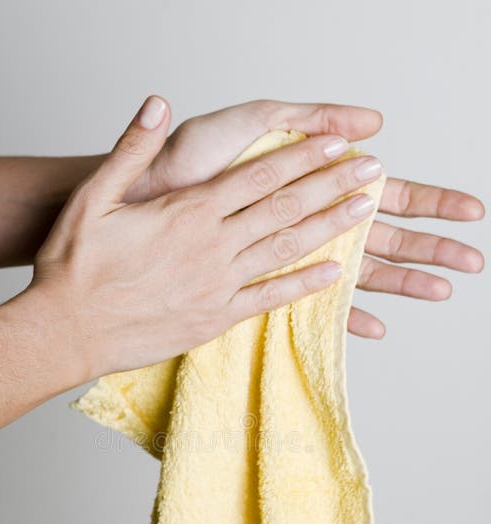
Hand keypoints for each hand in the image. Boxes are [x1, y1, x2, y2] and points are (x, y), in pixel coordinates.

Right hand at [29, 95, 383, 382]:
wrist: (66, 331)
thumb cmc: (74, 267)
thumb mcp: (94, 197)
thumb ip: (131, 149)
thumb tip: (157, 104)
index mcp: (187, 212)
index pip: (259, 176)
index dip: (303, 156)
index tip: (337, 143)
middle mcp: (211, 247)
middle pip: (284, 208)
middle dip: (332, 184)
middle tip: (372, 169)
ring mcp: (217, 286)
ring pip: (285, 250)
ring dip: (331, 228)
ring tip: (366, 210)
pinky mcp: (214, 320)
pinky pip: (269, 301)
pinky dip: (303, 286)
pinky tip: (334, 275)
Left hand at [125, 99, 485, 338]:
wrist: (142, 197)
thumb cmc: (192, 157)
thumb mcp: (255, 122)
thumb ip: (310, 118)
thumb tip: (374, 122)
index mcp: (314, 180)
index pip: (387, 190)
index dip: (429, 201)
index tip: (470, 210)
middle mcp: (309, 219)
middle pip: (385, 234)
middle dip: (431, 246)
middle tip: (472, 260)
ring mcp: (289, 252)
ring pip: (360, 270)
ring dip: (401, 281)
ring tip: (442, 292)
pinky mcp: (262, 281)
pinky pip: (312, 303)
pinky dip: (345, 314)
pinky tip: (375, 328)